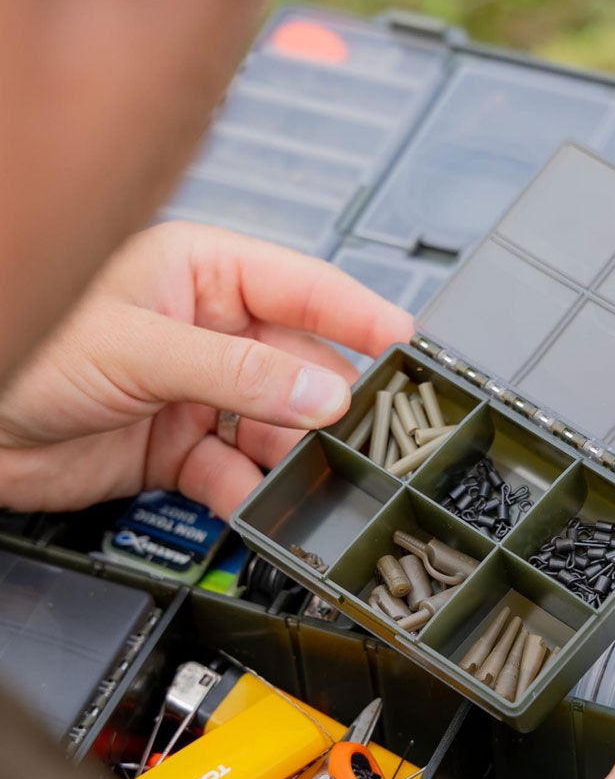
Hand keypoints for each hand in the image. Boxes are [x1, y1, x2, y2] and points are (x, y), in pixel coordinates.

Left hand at [0, 222, 411, 516]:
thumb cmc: (26, 344)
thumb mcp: (141, 348)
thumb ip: (239, 373)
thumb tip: (321, 391)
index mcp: (203, 275)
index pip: (305, 287)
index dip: (362, 315)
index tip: (411, 344)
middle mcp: (209, 332)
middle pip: (301, 367)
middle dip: (334, 404)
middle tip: (375, 435)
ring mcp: (198, 393)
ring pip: (276, 427)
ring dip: (296, 456)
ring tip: (320, 478)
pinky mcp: (180, 449)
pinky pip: (237, 472)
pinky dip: (253, 494)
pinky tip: (262, 503)